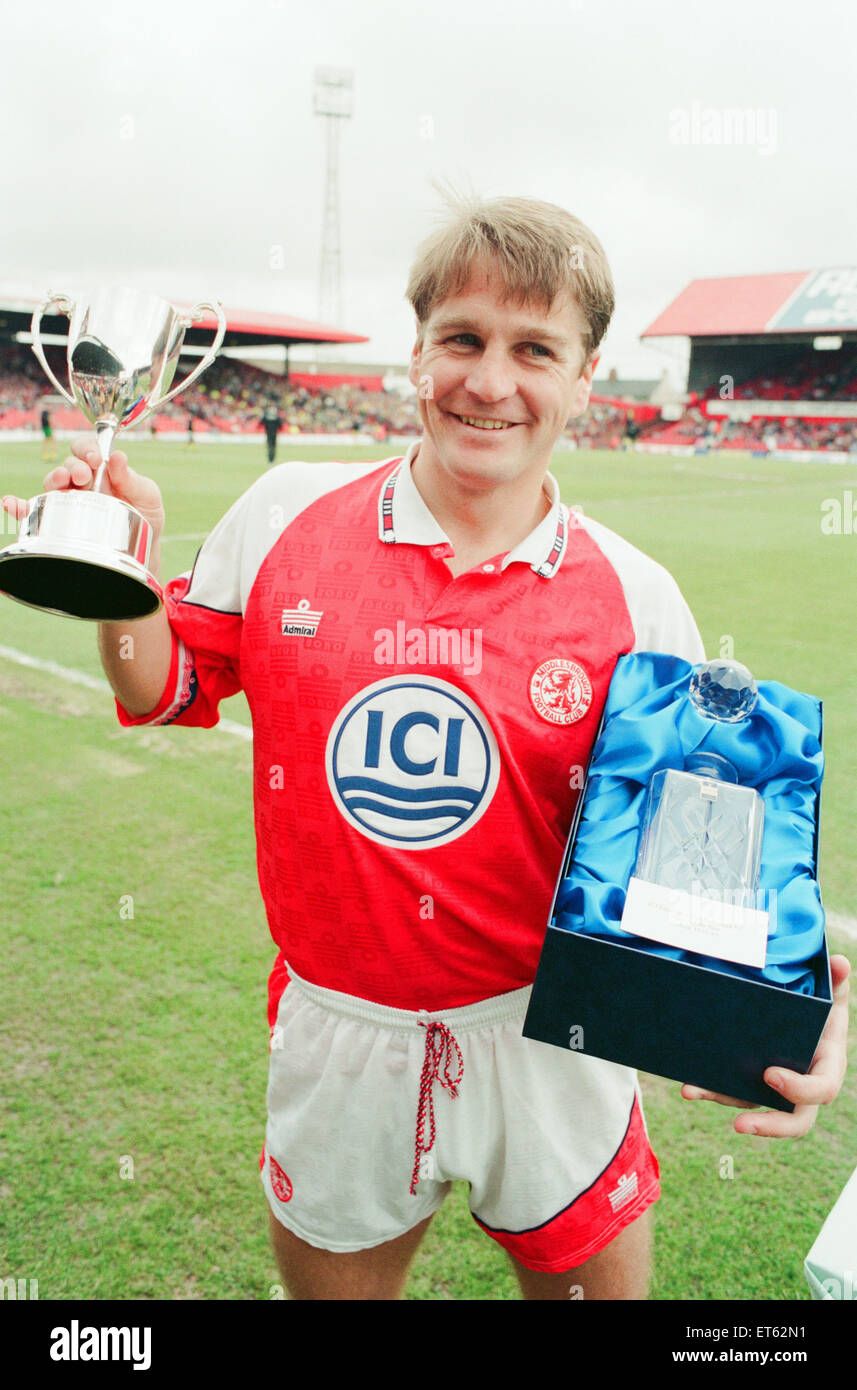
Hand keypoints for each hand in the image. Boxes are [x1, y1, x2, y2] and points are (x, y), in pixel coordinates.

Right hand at [2, 432, 165, 539]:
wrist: (144, 550)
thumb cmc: (145, 516)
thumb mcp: (147, 496)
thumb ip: (133, 478)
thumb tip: (117, 456)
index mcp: (101, 469)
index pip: (86, 448)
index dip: (88, 448)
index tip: (97, 458)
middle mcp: (81, 482)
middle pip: (67, 464)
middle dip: (73, 466)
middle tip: (84, 475)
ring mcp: (69, 501)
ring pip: (51, 484)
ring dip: (54, 479)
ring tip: (62, 481)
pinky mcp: (58, 521)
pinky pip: (32, 512)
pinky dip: (19, 507)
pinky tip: (12, 504)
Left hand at [680, 954, 850, 1136]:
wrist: (799, 1016)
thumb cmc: (821, 1011)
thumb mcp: (830, 996)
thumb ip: (836, 982)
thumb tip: (840, 961)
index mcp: (826, 1069)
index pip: (820, 1090)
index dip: (798, 1090)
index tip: (770, 1074)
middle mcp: (801, 1088)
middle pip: (794, 1121)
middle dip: (767, 1126)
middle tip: (739, 1125)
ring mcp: (774, 1091)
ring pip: (751, 1106)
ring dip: (720, 1101)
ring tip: (691, 1091)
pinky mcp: (751, 1086)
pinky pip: (731, 1093)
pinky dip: (710, 1089)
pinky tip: (689, 1085)